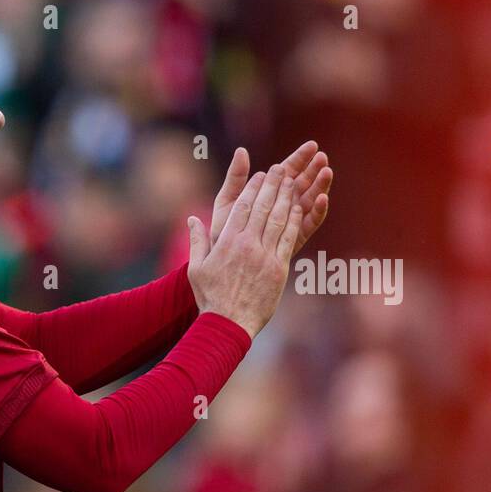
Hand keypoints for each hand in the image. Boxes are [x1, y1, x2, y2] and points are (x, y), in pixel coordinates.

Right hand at [187, 163, 302, 338]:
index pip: (242, 207)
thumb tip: (191, 219)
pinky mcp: (279, 268)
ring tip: (293, 180)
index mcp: (227, 242)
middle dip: (273, 185)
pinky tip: (299, 207)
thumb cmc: (210, 297)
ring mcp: (265, 255)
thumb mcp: (196, 268)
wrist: (228, 323)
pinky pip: (289, 237)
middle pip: (263, 207)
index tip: (261, 175)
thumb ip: (196, 241)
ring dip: (287, 197)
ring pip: (279, 218)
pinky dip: (294, 220)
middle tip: (282, 168)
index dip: (253, 188)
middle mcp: (248, 245)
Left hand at [210, 141, 330, 253]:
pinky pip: (310, 223)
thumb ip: (235, 178)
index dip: (300, 158)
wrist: (224, 264)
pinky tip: (323, 199)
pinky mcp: (296, 238)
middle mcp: (282, 205)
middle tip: (323, 157)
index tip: (312, 145)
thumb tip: (241, 150)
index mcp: (268, 193)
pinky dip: (318, 211)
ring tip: (327, 172)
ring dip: (320, 186)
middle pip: (303, 183)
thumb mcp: (227, 201)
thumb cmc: (223, 231)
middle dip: (314, 169)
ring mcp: (291, 221)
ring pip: (310, 200)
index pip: (287, 171)